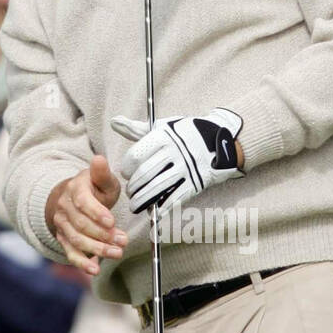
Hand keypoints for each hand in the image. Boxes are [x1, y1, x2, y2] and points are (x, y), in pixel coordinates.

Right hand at [45, 156, 125, 276]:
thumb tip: (99, 159)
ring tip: (116, 253)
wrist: (73, 200)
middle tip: (122, 241)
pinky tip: (94, 269)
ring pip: (77, 239)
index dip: (97, 213)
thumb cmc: (93, 190)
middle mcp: (64, 207)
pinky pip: (70, 253)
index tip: (111, 222)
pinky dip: (82, 263)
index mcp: (74, 189)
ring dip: (97, 249)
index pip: (82, 202)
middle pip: (81, 224)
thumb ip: (102, 173)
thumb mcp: (101, 180)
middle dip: (103, 234)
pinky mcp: (64, 239)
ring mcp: (62, 225)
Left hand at [110, 108, 243, 214]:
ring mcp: (185, 169)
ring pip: (156, 188)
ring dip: (142, 200)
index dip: (126, 168)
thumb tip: (115, 122)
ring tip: (135, 205)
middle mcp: (173, 152)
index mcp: (163, 137)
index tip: (126, 173)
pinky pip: (174, 198)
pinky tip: (153, 210)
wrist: (217, 143)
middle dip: (133, 186)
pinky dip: (162, 207)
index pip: (136, 156)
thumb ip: (137, 129)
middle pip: (144, 174)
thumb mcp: (162, 127)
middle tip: (130, 191)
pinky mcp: (194, 183)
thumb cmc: (183, 135)